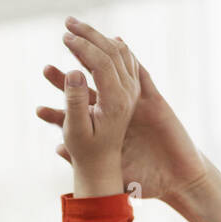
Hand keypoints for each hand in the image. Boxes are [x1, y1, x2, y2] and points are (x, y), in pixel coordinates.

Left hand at [37, 19, 208, 202]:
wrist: (178, 181)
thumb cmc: (146, 182)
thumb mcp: (107, 173)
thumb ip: (88, 161)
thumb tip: (56, 148)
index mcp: (105, 125)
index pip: (79, 103)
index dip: (61, 89)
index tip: (42, 82)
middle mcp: (117, 110)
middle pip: (91, 80)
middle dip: (72, 66)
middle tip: (46, 63)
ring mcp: (137, 105)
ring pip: (114, 71)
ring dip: (95, 54)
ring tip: (77, 39)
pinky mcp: (155, 103)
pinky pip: (142, 76)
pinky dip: (131, 60)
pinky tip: (117, 43)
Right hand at [43, 18, 138, 175]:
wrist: (102, 164)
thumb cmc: (84, 150)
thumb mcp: (75, 131)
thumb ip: (75, 102)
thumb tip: (74, 72)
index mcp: (115, 102)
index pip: (101, 63)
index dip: (82, 47)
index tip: (64, 37)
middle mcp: (127, 94)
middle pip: (112, 52)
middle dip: (89, 35)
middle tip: (67, 24)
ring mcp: (131, 91)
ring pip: (120, 53)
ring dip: (99, 37)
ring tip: (77, 29)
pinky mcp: (129, 91)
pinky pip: (125, 61)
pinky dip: (111, 47)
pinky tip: (100, 40)